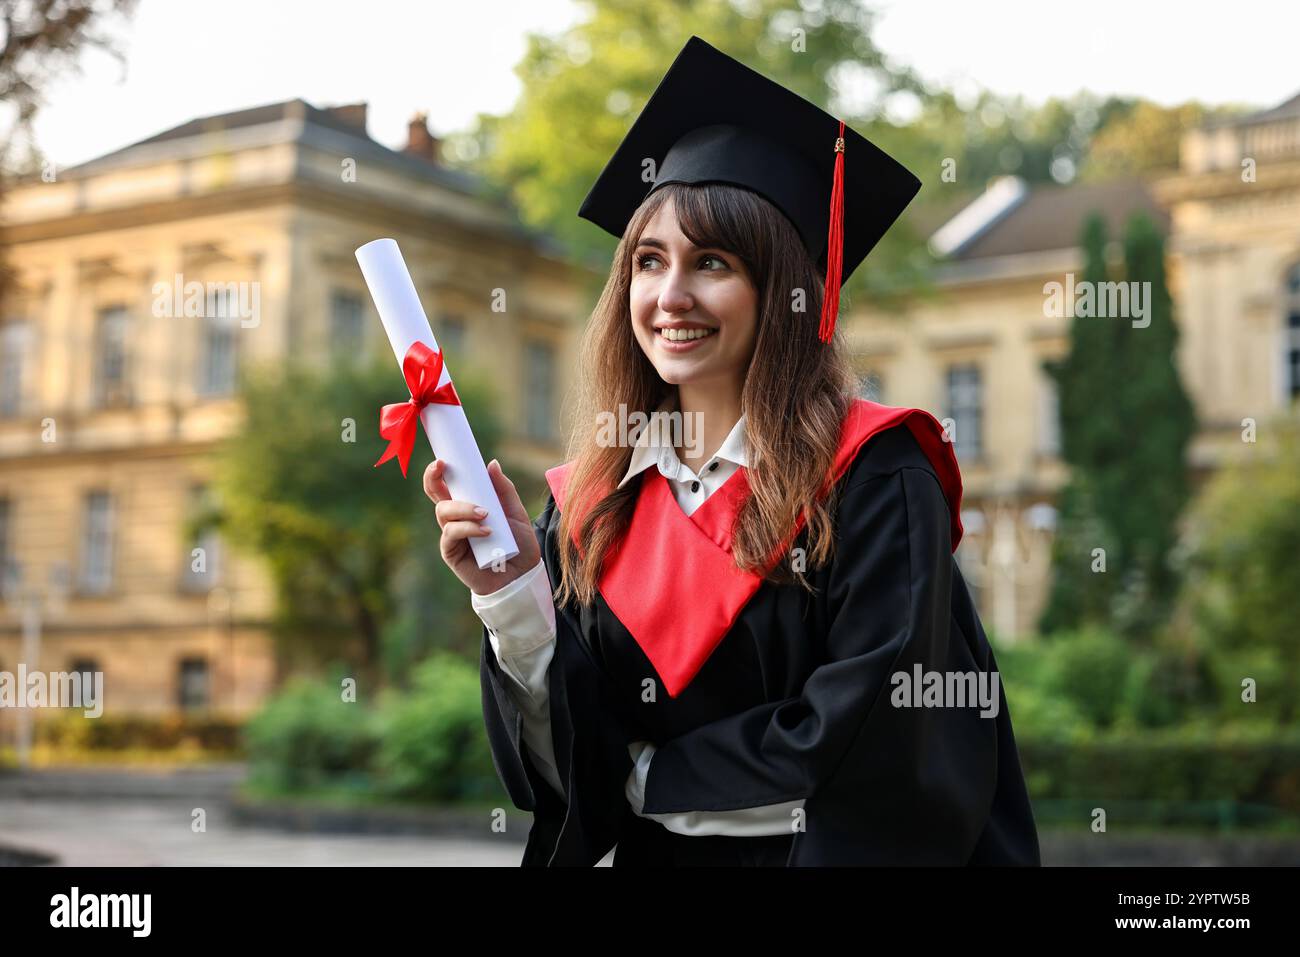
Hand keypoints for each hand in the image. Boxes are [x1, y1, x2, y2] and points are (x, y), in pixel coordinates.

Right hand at [424, 457, 542, 596]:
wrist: (522, 575)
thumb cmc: (517, 544)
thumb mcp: (516, 512)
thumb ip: (504, 489)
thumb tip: (491, 463)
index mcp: (467, 505)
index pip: (447, 485)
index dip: (437, 471)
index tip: (442, 460)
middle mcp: (455, 518)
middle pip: (435, 495)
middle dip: (433, 479)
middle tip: (442, 467)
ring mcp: (452, 535)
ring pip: (443, 512)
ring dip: (463, 508)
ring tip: (485, 514)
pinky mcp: (451, 552)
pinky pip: (451, 534)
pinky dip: (468, 529)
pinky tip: (485, 531)